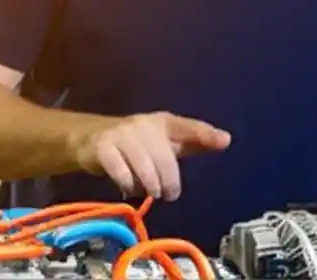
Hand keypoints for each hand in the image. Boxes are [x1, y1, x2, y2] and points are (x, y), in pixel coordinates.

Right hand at [74, 111, 230, 200]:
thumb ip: (195, 142)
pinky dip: (128, 185)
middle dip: (170, 182)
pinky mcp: (104, 147)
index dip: (206, 135)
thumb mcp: (166, 140)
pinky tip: (129, 187)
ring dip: (150, 186)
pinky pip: (122, 174)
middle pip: (166, 159)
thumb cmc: (137, 142)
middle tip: (169, 195)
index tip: (224, 141)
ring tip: (150, 191)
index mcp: (165, 122)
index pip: (189, 127)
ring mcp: (122, 134)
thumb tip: (226, 140)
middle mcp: (144, 124)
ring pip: (144, 169)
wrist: (90, 138)